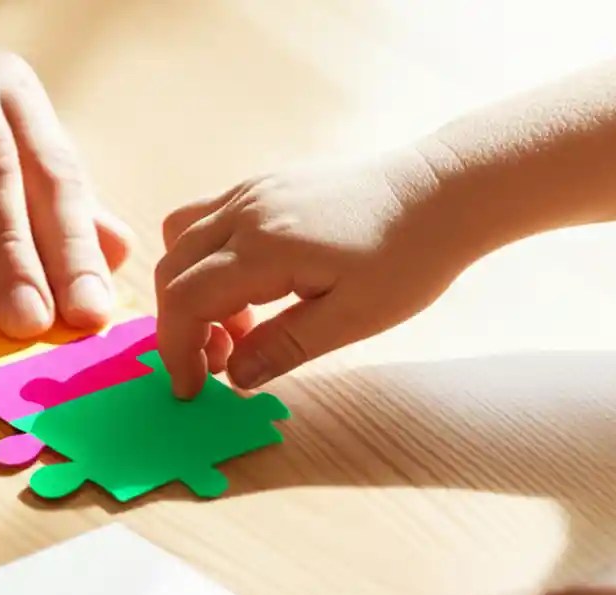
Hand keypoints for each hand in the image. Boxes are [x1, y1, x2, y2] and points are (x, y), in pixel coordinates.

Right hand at [154, 152, 480, 397]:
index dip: (178, 350)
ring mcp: (251, 190)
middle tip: (219, 364)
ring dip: (190, 289)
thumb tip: (234, 377)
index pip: (186, 299)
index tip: (193, 388)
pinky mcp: (263, 184)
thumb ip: (286, 346)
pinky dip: (209, 263)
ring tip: (239, 326)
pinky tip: (255, 289)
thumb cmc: (409, 257)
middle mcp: (246, 209)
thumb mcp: (354, 318)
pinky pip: (208, 222)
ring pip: (181, 239)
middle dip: (180, 325)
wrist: (442, 191)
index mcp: (266, 246)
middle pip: (173, 269)